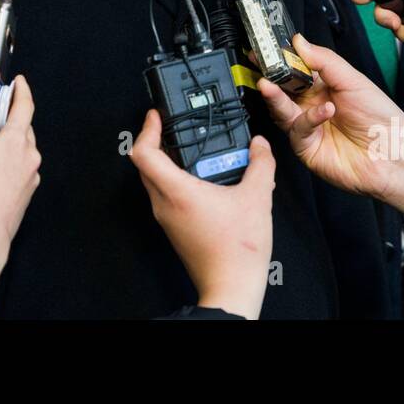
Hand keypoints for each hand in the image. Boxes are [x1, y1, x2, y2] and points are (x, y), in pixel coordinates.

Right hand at [0, 72, 40, 316]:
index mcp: (17, 139)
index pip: (25, 105)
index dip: (21, 90)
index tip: (17, 80)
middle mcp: (30, 156)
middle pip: (25, 127)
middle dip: (14, 115)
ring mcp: (31, 176)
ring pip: (24, 149)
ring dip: (12, 140)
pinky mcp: (26, 194)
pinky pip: (22, 169)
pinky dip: (12, 162)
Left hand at [129, 109, 274, 319]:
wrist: (231, 286)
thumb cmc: (238, 250)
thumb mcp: (257, 197)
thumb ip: (260, 164)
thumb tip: (259, 146)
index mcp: (177, 192)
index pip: (143, 153)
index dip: (146, 129)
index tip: (156, 116)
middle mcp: (164, 204)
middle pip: (144, 165)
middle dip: (154, 141)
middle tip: (171, 127)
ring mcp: (166, 218)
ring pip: (154, 181)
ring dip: (165, 161)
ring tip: (189, 149)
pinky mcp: (174, 228)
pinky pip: (165, 195)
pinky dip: (174, 179)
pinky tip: (201, 177)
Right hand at [255, 34, 403, 200]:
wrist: (395, 156)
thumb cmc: (382, 119)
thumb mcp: (354, 80)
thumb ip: (324, 60)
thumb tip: (299, 42)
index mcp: (323, 87)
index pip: (294, 68)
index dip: (280, 58)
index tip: (267, 47)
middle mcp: (311, 106)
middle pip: (282, 89)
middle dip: (269, 76)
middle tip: (258, 64)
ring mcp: (308, 127)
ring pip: (281, 109)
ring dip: (274, 96)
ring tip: (269, 84)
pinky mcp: (306, 148)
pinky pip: (298, 130)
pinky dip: (309, 118)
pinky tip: (325, 111)